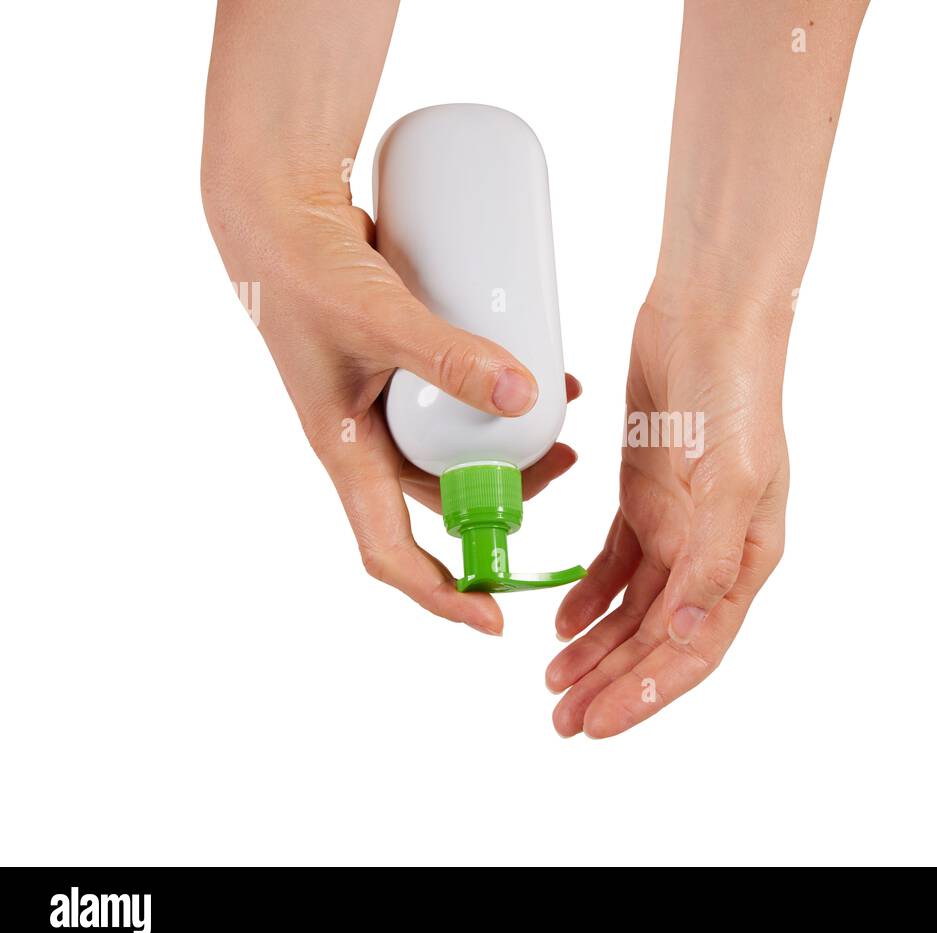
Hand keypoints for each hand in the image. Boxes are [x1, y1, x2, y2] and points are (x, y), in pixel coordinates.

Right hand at [204, 190, 579, 634]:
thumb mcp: (379, 318)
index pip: (390, 552)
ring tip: (565, 405)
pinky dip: (495, 390)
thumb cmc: (306, 271)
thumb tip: (527, 398)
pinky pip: (455, 396)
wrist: (276, 212)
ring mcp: (383, 403)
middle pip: (443, 495)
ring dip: (509, 438)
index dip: (440, 594)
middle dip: (507, 492)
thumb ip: (447, 354)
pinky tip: (537, 366)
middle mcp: (366, 439)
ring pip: (455, 443)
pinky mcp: (399, 364)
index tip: (495, 621)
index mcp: (346, 453)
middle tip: (565, 459)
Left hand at [547, 300, 789, 735]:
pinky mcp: (643, 495)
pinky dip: (587, 595)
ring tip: (552, 683)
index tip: (599, 722)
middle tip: (562, 719)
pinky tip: (560, 619)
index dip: (649, 691)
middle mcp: (712, 549)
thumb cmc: (736, 391)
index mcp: (745, 556)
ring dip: (595, 647)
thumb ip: (709, 558)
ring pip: (631, 608)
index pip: (694, 647)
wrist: (706, 317)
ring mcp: (676, 522)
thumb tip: (684, 634)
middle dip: (612, 681)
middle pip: (657, 637)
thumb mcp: (732, 479)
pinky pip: (613, 563)